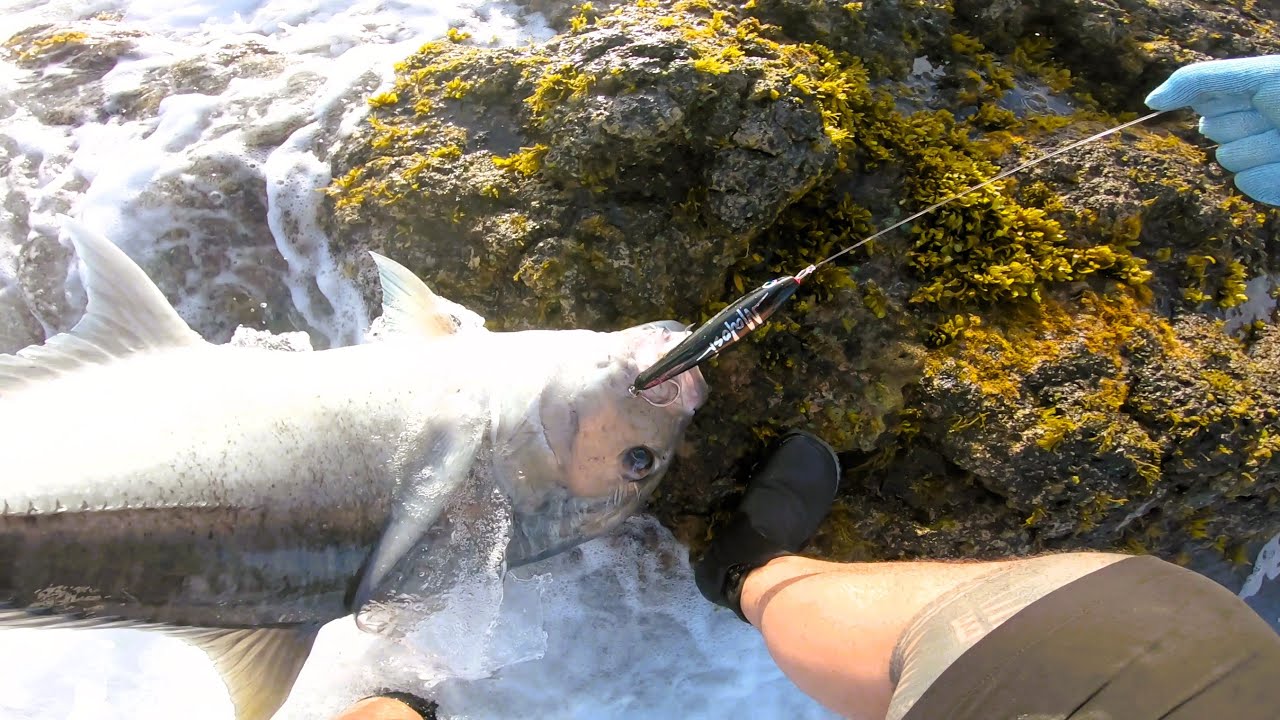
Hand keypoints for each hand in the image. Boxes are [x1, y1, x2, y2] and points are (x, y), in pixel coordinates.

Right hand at [1145, 55, 1279, 205]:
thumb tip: (1150, 100)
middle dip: (1243, 124)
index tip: (1251, 93)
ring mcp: (1266, 159)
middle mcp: (1255, 126)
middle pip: (1214, 132)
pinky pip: (1250, 184)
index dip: (1221, 98)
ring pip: (1232, 161)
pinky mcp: (1275, 188)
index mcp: (1250, 95)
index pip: (1204, 101)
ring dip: (1264, 149)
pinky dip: (1272, 175)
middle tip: (1278, 116)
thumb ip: (1199, 80)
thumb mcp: (1258, 76)